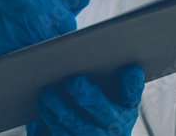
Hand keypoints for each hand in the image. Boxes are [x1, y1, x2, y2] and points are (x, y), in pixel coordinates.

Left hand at [27, 65, 144, 134]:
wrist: (97, 135)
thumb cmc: (100, 107)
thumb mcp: (111, 95)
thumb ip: (107, 74)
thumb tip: (90, 48)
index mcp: (126, 109)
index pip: (132, 94)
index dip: (132, 82)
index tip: (130, 68)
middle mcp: (115, 126)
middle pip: (102, 110)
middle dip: (87, 95)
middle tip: (73, 81)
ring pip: (76, 122)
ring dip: (61, 107)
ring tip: (48, 92)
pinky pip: (61, 133)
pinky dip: (51, 118)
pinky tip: (44, 105)